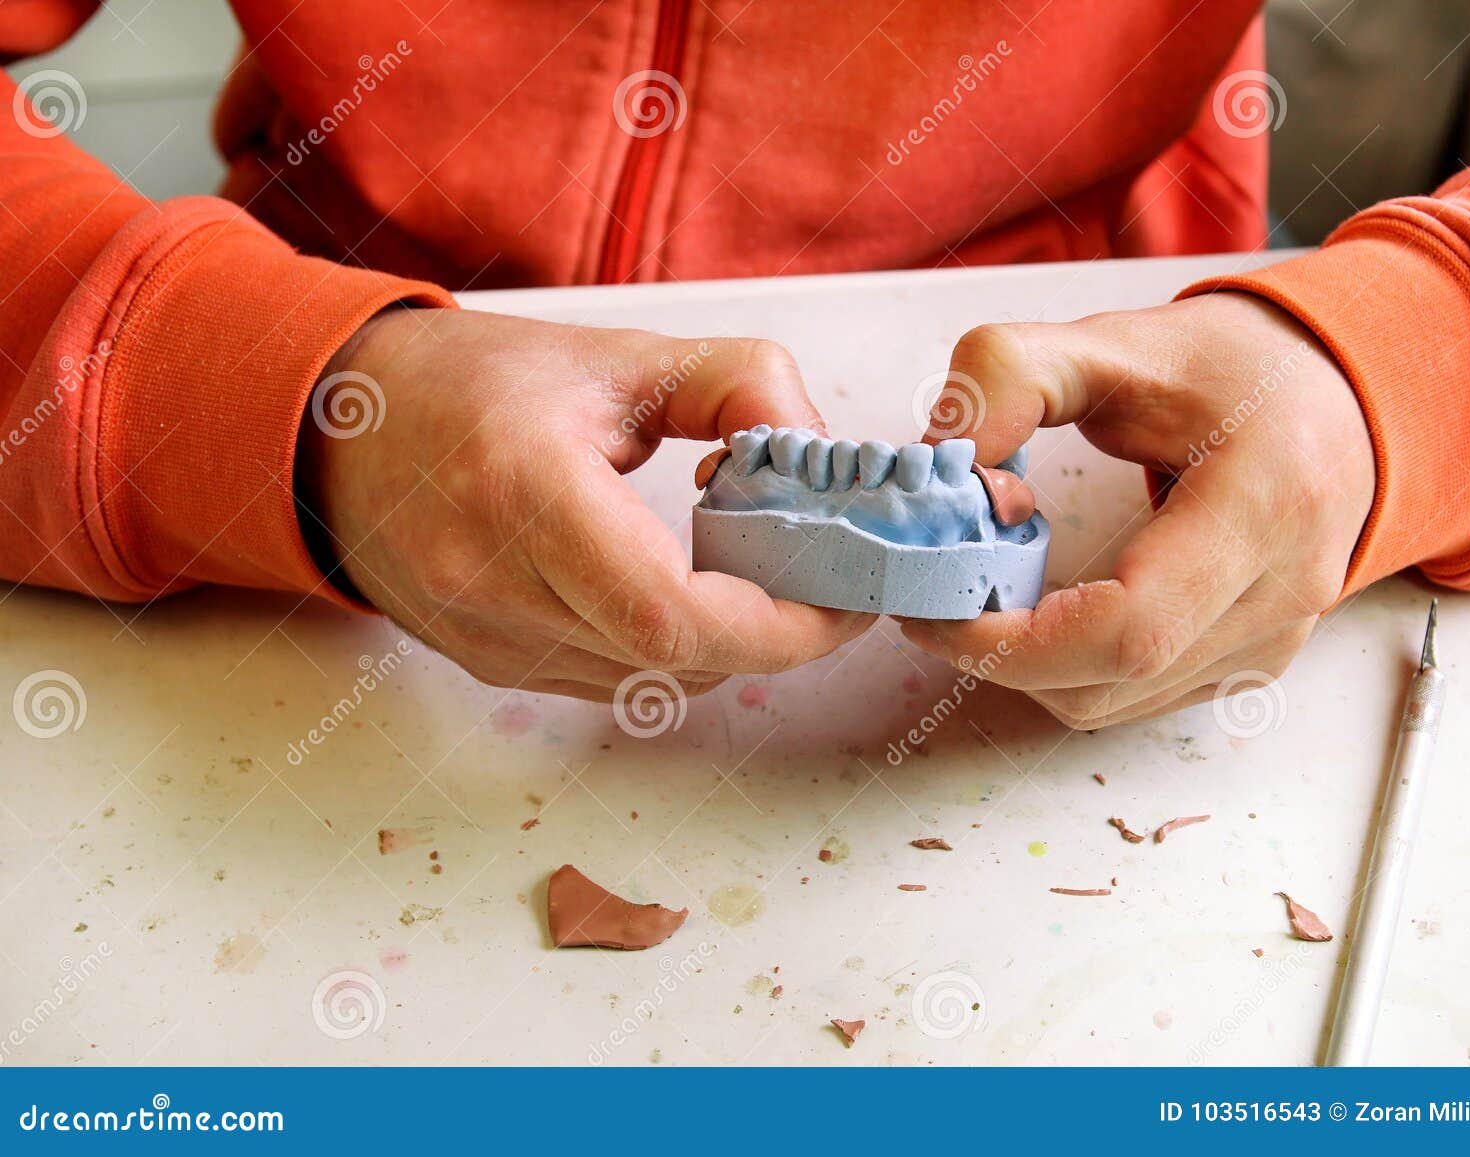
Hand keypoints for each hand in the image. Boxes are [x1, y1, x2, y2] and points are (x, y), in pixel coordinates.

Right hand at [297, 308, 870, 700]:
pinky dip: (672, 652)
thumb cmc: (478, 384)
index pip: (669, 614)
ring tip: (759, 574)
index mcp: (524, 492)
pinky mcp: (489, 666)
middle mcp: (493, 584)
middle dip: (774, 635)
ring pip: (652, 683)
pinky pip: (612, 683)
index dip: (779, 626)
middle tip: (828, 582)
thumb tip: (822, 460)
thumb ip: (739, 387)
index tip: (846, 596)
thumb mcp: (619, 353)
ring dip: (727, 644)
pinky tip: (686, 592)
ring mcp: (485, 640)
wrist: (340, 434)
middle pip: (673, 662)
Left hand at [901, 292, 1374, 728]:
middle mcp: (1282, 592)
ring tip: (989, 587)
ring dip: (1029, 665)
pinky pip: (1139, 697)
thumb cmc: (1235, 366)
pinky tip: (1044, 607)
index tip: (933, 608)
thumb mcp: (1119, 340)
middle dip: (999, 654)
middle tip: (934, 597)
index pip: (1127, 630)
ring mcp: (1274, 639)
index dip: (1012, 642)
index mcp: (1261, 507)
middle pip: (1110, 683)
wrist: (1342, 394)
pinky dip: (1070, 669)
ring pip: (1115, 704)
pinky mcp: (1254, 660)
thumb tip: (938, 452)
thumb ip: (1014, 375)